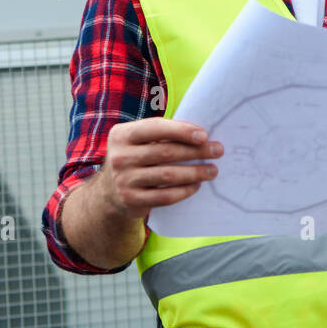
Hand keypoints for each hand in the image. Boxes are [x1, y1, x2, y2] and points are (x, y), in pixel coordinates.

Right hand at [96, 118, 222, 219]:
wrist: (109, 193)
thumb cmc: (135, 158)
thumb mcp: (138, 142)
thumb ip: (161, 135)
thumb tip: (201, 135)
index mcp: (122, 135)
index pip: (155, 128)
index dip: (181, 131)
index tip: (204, 135)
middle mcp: (120, 156)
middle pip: (165, 152)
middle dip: (196, 151)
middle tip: (218, 151)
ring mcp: (124, 179)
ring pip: (168, 175)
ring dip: (195, 172)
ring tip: (212, 170)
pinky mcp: (132, 200)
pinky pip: (165, 196)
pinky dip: (184, 191)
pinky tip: (196, 186)